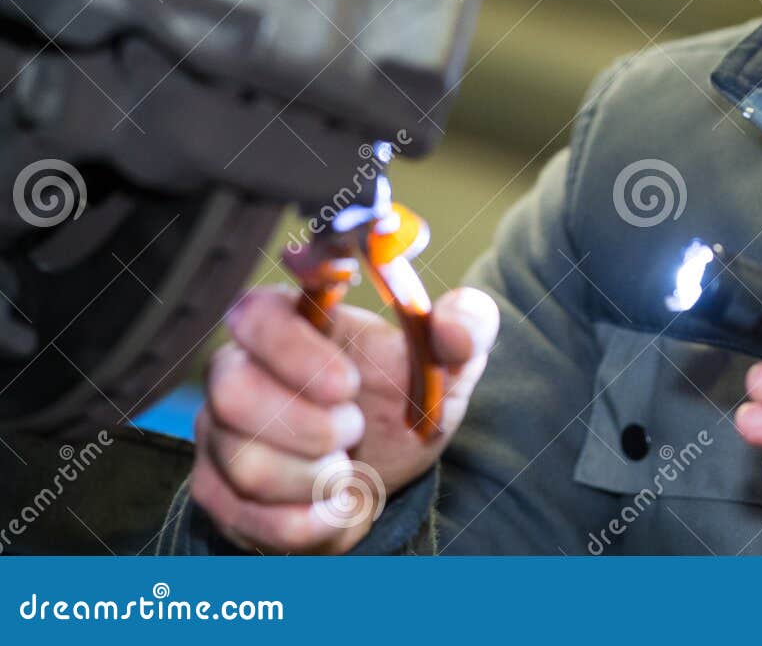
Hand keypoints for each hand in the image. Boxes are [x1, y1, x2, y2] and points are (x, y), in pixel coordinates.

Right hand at [190, 283, 498, 552]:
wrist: (387, 468)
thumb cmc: (405, 397)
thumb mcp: (450, 361)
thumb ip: (467, 326)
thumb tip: (455, 324)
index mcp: (294, 323)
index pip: (254, 314)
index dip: (294, 349)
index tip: (350, 383)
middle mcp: (240, 372)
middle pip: (232, 394)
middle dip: (311, 426)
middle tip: (355, 430)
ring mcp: (221, 434)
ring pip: (246, 464)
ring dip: (316, 479)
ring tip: (349, 469)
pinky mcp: (218, 490)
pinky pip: (246, 517)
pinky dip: (308, 523)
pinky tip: (337, 506)